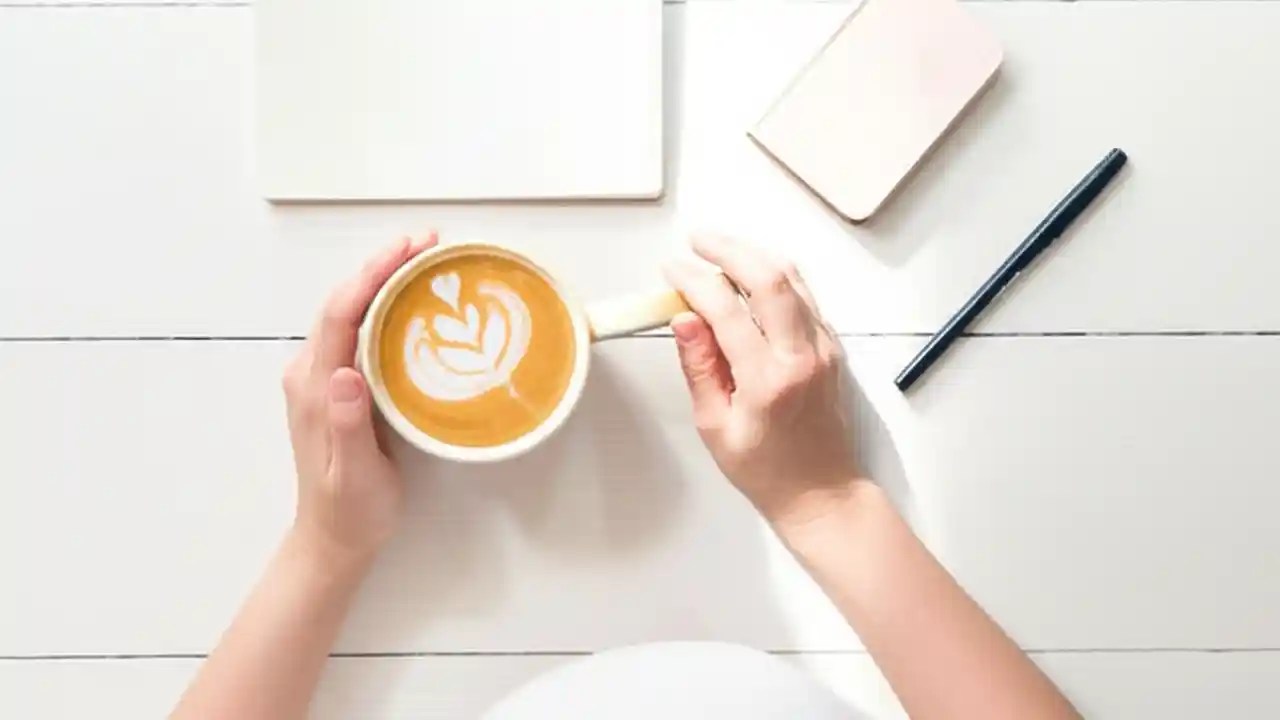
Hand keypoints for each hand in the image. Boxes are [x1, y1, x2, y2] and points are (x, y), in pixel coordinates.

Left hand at [281, 233, 436, 563]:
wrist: (333, 539)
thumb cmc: (351, 510)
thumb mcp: (353, 473)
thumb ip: (348, 423)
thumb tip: (346, 373)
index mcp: (314, 387)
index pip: (339, 315)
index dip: (371, 276)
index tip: (407, 251)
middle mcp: (311, 373)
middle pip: (343, 303)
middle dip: (382, 266)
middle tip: (428, 242)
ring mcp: (322, 378)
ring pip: (350, 313)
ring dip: (383, 281)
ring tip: (424, 259)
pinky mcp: (336, 386)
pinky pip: (357, 332)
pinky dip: (383, 306)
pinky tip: (410, 300)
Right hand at [664, 234, 860, 526]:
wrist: (823, 491)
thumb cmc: (768, 470)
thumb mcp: (715, 425)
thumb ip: (700, 366)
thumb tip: (685, 319)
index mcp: (768, 379)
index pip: (726, 309)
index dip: (694, 282)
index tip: (672, 271)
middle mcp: (803, 355)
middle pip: (770, 276)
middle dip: (729, 250)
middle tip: (697, 242)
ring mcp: (824, 347)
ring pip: (794, 279)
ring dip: (755, 256)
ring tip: (720, 251)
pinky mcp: (832, 347)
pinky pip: (805, 297)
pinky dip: (775, 278)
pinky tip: (750, 279)